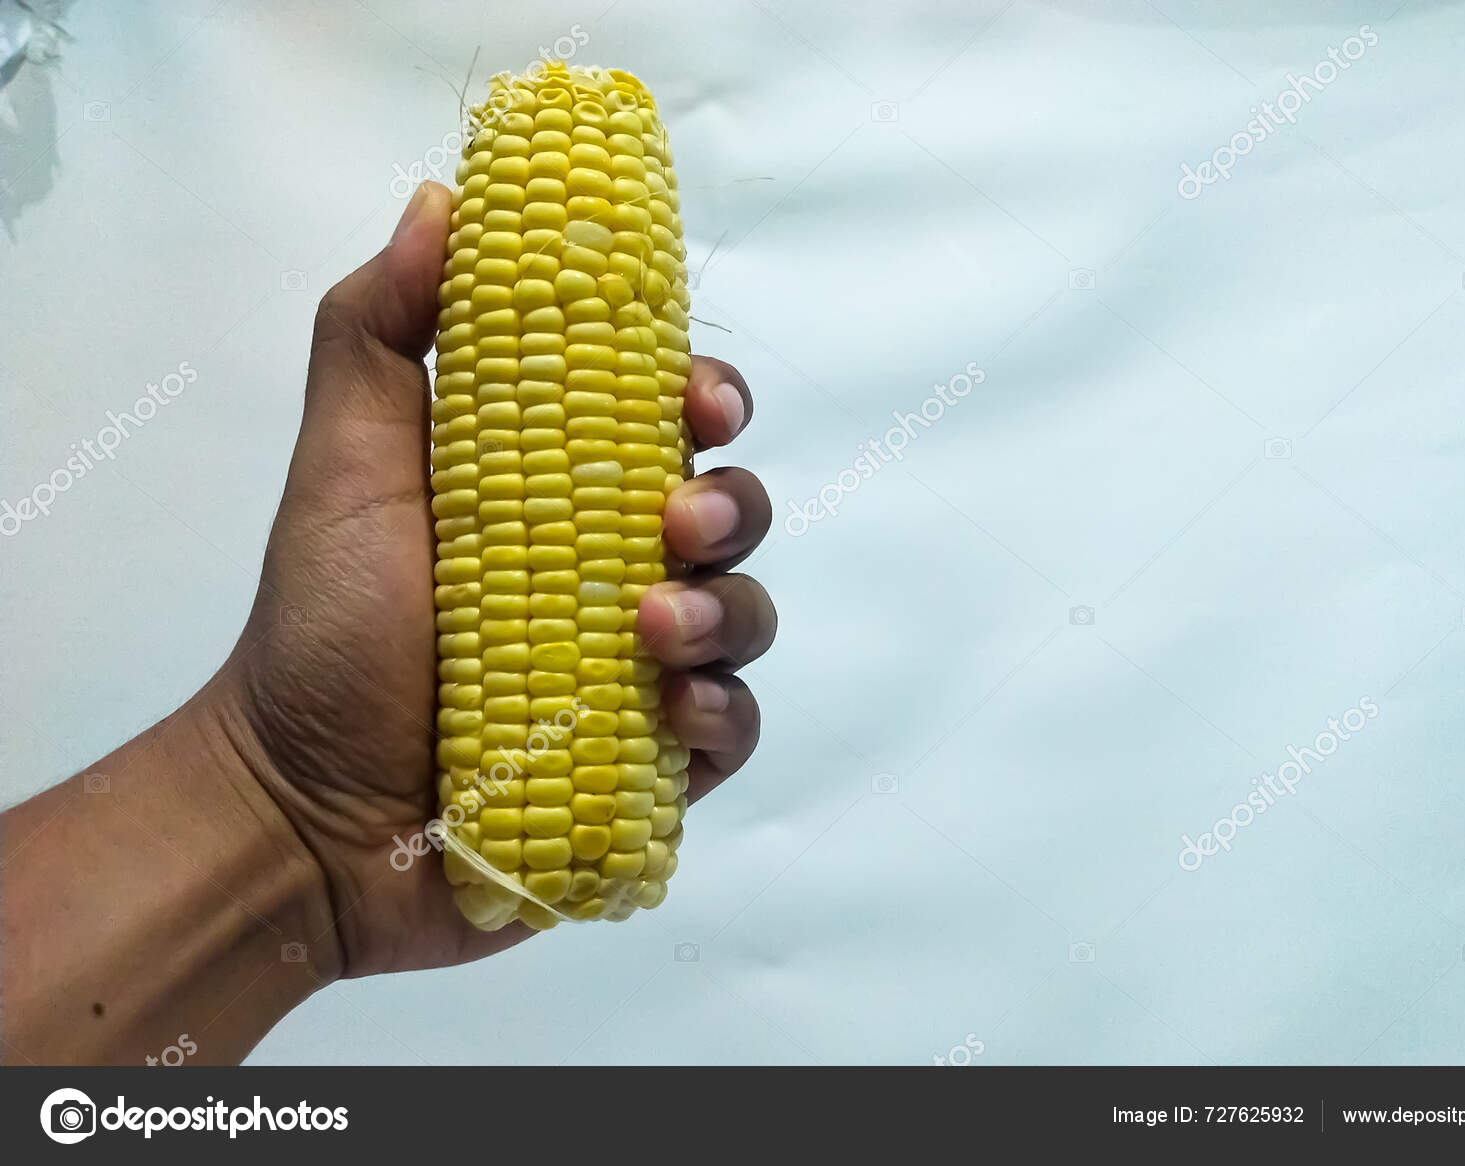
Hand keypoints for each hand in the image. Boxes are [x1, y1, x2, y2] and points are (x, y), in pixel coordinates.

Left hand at [206, 183, 775, 978]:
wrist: (303, 808)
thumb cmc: (326, 628)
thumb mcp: (345, 461)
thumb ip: (379, 328)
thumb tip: (440, 199)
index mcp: (560, 495)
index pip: (670, 426)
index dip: (707, 401)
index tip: (695, 403)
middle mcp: (615, 575)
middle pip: (733, 514)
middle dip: (733, 505)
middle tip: (680, 523)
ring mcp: (642, 672)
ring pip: (747, 617)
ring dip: (727, 612)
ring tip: (652, 630)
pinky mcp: (655, 765)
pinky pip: (734, 727)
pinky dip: (722, 713)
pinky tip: (674, 709)